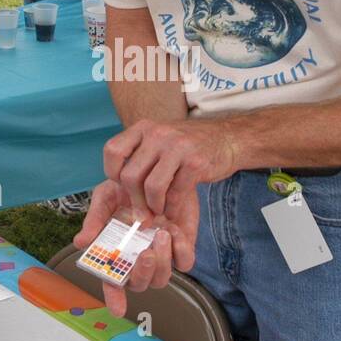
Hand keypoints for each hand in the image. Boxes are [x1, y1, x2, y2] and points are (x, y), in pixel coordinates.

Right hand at [73, 180, 184, 317]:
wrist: (159, 170)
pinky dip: (181, 252)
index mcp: (116, 253)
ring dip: (161, 262)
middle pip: (140, 284)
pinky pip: (185, 262)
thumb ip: (95, 220)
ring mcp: (161, 255)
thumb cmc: (126, 187)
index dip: (114, 299)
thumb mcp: (106, 198)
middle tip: (145, 252)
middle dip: (142, 273)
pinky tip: (175, 232)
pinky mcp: (182, 247)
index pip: (112, 283)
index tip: (118, 309)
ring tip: (161, 233)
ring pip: (162, 278)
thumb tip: (80, 242)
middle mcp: (138, 259)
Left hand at [101, 119, 240, 273]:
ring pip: (151, 187)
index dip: (112, 173)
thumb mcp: (160, 139)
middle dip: (135, 201)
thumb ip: (140, 156)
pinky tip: (174, 210)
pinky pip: (175, 193)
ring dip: (153, 207)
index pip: (113, 151)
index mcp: (144, 127)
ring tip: (159, 211)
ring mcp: (177, 146)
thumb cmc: (189, 146)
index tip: (123, 186)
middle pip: (130, 175)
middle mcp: (158, 133)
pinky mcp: (195, 162)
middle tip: (142, 213)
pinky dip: (172, 208)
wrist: (228, 139)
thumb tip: (120, 189)